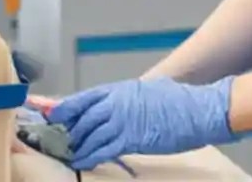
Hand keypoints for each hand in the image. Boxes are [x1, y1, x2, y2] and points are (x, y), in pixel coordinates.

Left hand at [46, 76, 236, 170]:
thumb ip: (132, 96)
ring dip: (77, 147)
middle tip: (58, 141)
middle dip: (68, 131)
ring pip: (88, 136)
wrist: (200, 110)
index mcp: (122, 89)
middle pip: (81, 118)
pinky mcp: (131, 139)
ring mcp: (123, 121)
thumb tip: (124, 102)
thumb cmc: (181, 100)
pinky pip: (102, 150)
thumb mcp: (152, 90)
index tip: (51, 115)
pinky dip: (89, 157)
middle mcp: (117, 103)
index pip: (84, 98)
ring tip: (69, 155)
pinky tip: (81, 162)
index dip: (65, 108)